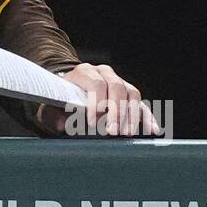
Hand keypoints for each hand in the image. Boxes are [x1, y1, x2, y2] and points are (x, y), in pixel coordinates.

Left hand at [32, 63, 160, 136]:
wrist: (70, 86)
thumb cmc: (61, 97)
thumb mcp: (52, 104)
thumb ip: (54, 113)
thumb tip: (62, 124)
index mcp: (85, 72)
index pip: (96, 83)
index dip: (95, 102)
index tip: (91, 122)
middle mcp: (104, 72)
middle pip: (117, 87)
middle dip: (115, 111)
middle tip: (111, 131)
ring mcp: (118, 81)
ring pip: (132, 94)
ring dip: (131, 115)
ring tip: (126, 134)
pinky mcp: (128, 93)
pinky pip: (142, 103)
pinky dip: (148, 117)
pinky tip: (153, 129)